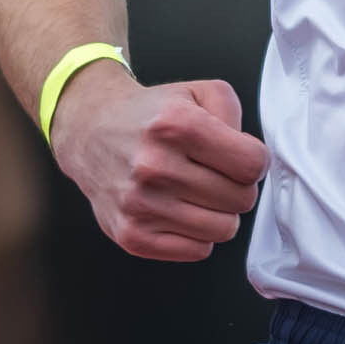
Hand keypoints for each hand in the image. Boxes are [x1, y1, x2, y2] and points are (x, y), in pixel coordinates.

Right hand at [49, 66, 267, 260]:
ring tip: (194, 192)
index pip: (252, 164)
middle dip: (236, 186)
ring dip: (217, 212)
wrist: (90, 131)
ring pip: (224, 229)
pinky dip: (196, 234)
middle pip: (242, 199)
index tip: (239, 156)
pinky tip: (178, 210)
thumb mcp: (198, 93)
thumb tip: (249, 159)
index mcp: (176, 126)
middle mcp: (155, 166)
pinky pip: (197, 251)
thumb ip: (234, 115)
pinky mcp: (132, 235)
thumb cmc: (149, 116)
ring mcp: (140, 204)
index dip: (253, 160)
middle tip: (212, 173)